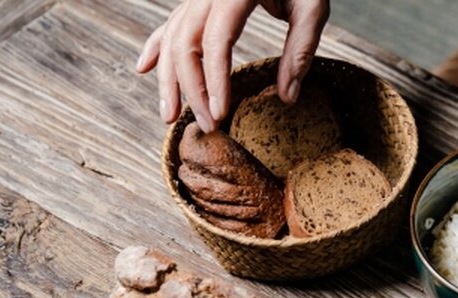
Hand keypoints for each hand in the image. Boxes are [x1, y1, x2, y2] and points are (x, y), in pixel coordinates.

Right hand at [135, 0, 330, 132]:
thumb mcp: (313, 7)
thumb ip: (301, 49)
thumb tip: (287, 97)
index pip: (217, 41)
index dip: (214, 80)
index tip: (219, 114)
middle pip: (186, 42)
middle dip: (191, 89)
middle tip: (205, 125)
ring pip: (172, 36)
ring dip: (168, 78)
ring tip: (169, 115)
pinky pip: (170, 22)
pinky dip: (156, 46)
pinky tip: (144, 68)